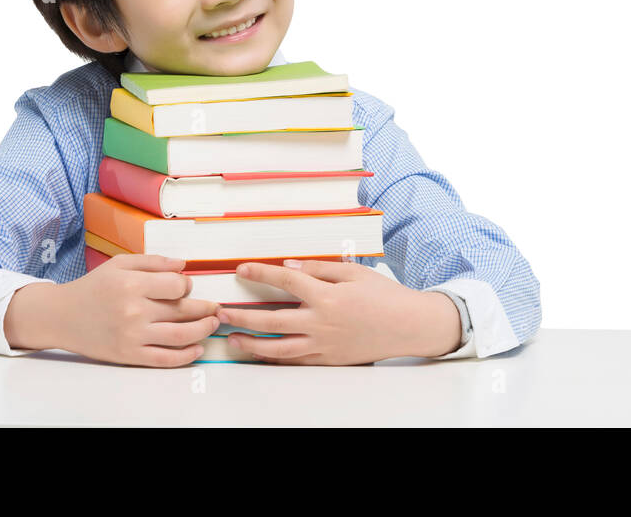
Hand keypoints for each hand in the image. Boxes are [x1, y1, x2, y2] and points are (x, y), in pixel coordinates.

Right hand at [53, 254, 220, 366]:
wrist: (62, 316)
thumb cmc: (93, 287)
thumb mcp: (120, 264)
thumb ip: (153, 262)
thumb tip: (184, 265)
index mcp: (132, 285)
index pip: (177, 286)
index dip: (187, 285)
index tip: (185, 287)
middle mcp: (134, 311)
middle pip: (183, 311)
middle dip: (206, 309)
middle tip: (216, 309)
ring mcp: (132, 336)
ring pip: (180, 336)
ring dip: (203, 331)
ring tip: (213, 325)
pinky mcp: (129, 355)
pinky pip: (165, 359)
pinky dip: (186, 356)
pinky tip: (197, 349)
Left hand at [217, 259, 461, 364]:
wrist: (409, 326)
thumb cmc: (383, 295)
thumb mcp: (353, 272)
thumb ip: (318, 269)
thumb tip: (287, 268)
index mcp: (327, 296)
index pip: (286, 282)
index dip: (261, 273)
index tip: (241, 269)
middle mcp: (321, 322)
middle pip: (272, 320)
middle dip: (243, 317)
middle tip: (221, 313)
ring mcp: (324, 344)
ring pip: (279, 348)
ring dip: (252, 345)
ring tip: (232, 340)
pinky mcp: (329, 359)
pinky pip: (296, 361)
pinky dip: (275, 359)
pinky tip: (261, 354)